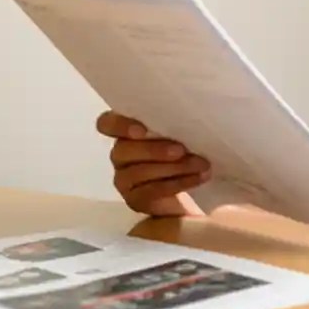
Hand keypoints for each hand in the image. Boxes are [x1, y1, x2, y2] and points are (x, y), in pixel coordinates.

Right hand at [96, 111, 210, 216]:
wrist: (195, 191)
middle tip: (181, 150)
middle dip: (154, 149)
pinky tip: (199, 178)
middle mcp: (120, 154)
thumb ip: (177, 123)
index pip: (107, 123)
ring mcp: (124, 179)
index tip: (141, 130)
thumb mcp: (183, 133)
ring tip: (201, 164)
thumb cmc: (188, 151)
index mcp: (126, 130)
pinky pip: (153, 191)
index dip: (120, 125)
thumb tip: (192, 109)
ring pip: (140, 171)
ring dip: (174, 167)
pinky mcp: (135, 200)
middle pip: (124, 150)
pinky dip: (179, 183)